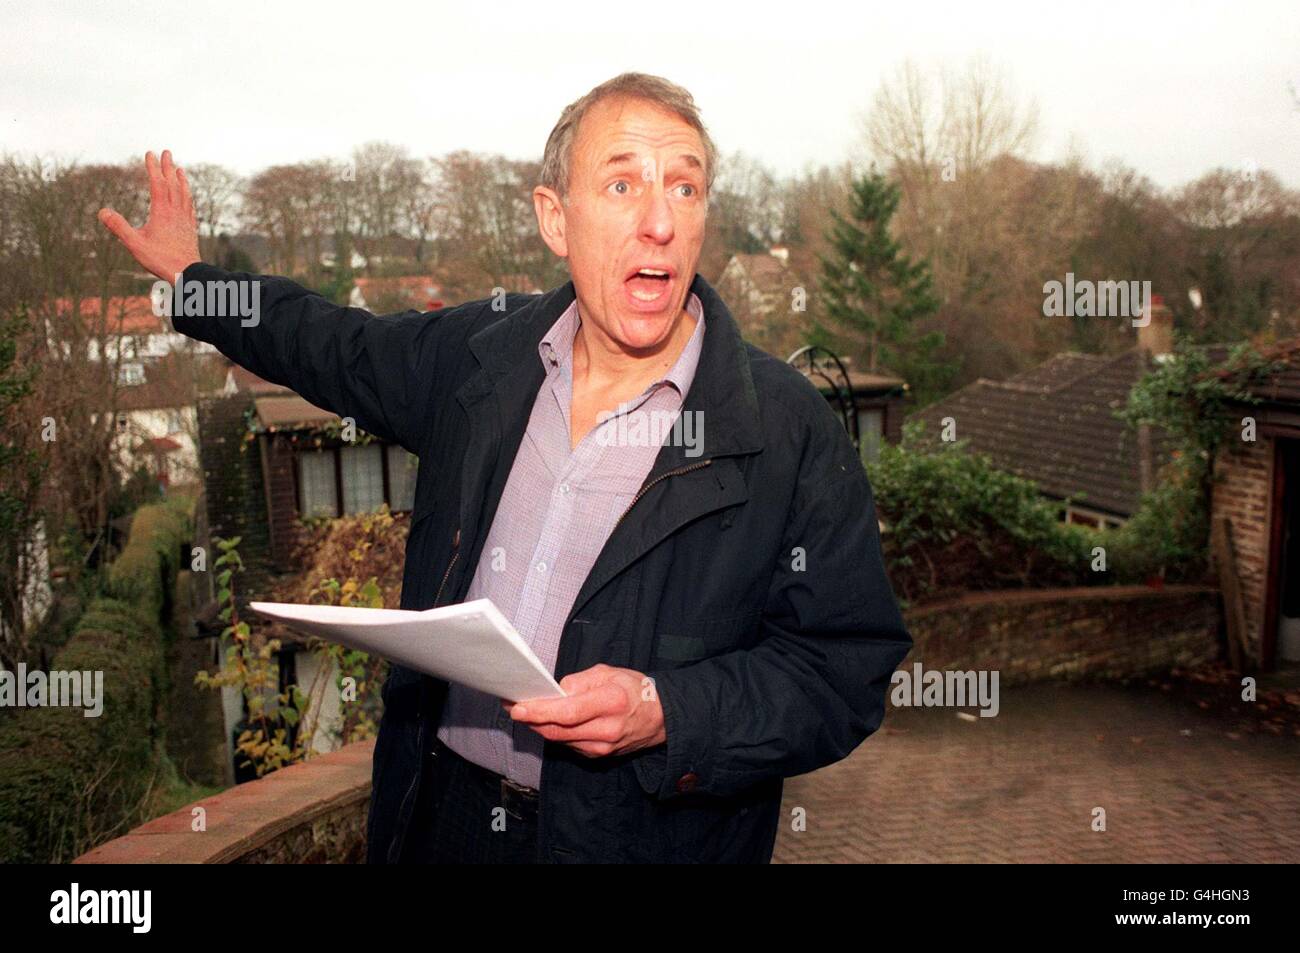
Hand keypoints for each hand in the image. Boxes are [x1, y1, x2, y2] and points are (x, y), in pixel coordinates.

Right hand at [98, 150, 201, 280]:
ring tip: (179, 168)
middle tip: (166, 151)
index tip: (149, 153)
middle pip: (173, 184)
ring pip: (184, 194)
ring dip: (181, 179)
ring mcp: (185, 220)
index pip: (158, 183)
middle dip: (168, 166)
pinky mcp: (191, 228)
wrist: (188, 273)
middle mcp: (176, 212)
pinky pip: (190, 206)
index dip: (153, 167)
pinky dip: (188, 196)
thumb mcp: (135, 244)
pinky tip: (188, 196)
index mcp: (162, 212)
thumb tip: (102, 211)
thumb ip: (119, 227)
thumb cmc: (161, 260)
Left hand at [503, 663, 665, 758]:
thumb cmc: (635, 690)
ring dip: (540, 726)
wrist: (661, 718)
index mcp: (611, 702)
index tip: (518, 707)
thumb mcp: (609, 673)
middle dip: (532, 719)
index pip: (568, 712)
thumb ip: (579, 681)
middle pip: (558, 730)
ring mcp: (602, 747)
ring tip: (525, 711)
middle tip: (513, 706)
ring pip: (559, 739)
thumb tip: (554, 691)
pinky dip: (554, 732)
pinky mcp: (598, 756)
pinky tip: (547, 721)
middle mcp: (606, 729)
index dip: (539, 711)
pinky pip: (568, 744)